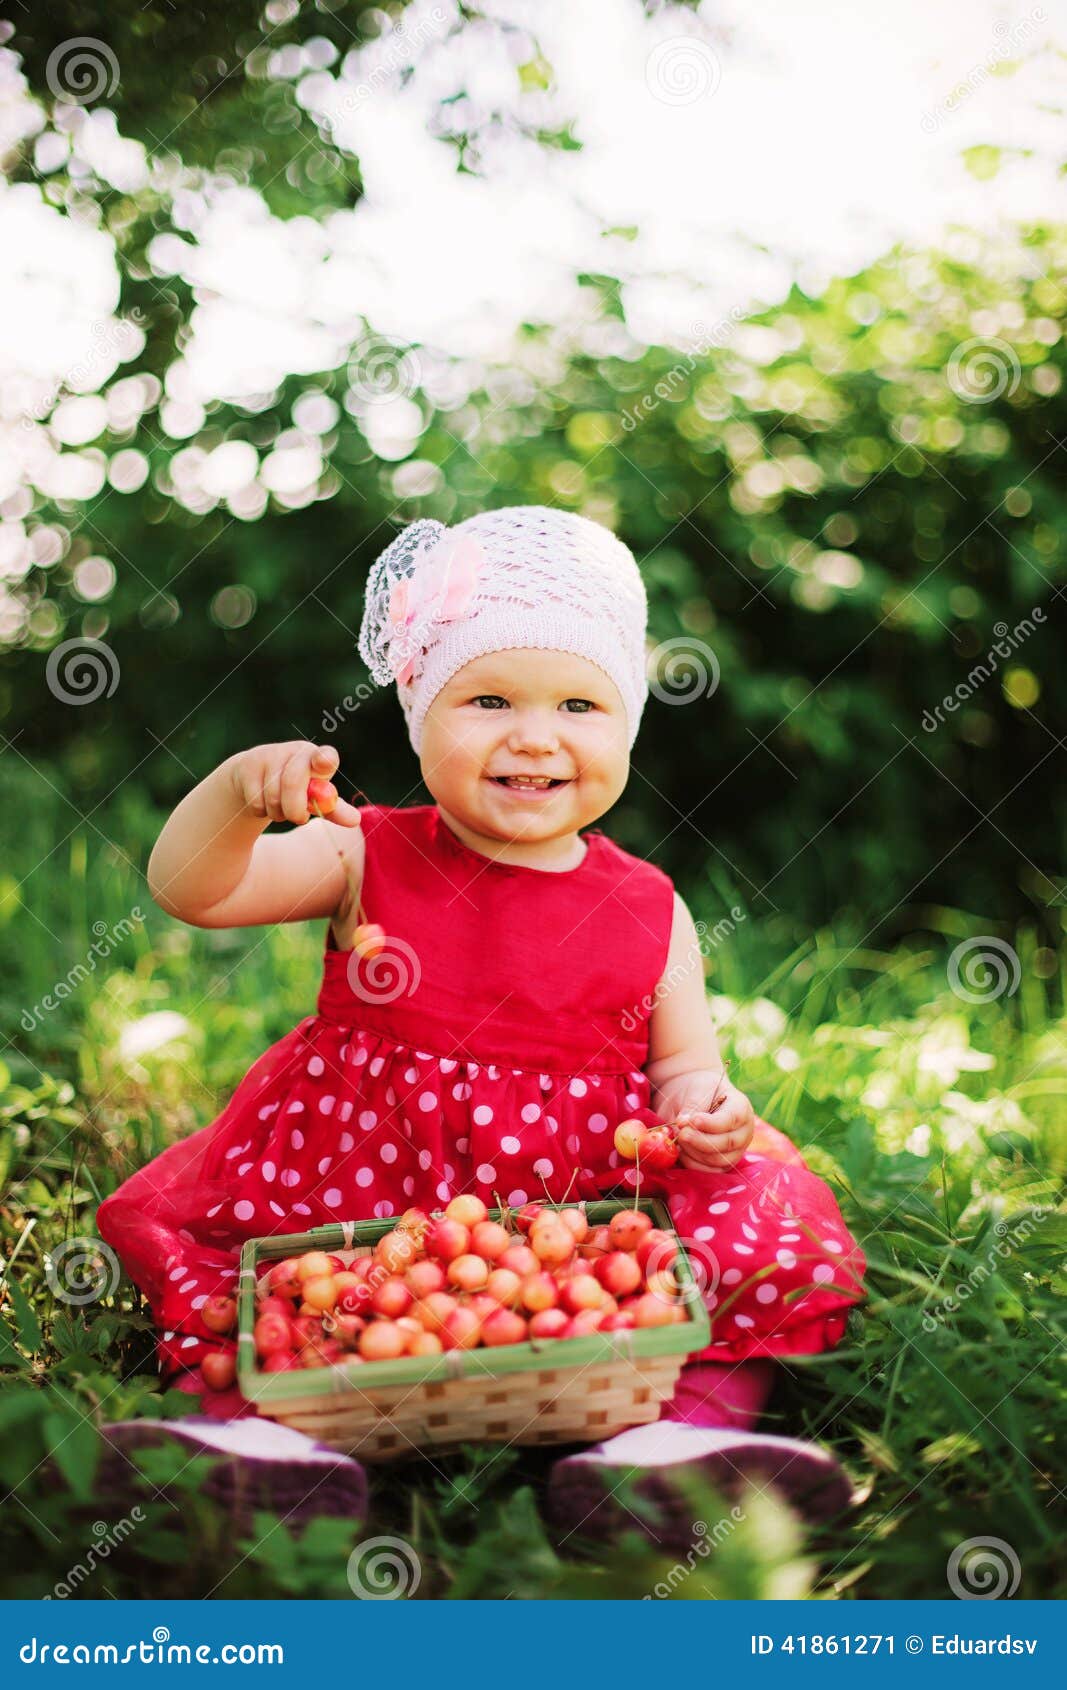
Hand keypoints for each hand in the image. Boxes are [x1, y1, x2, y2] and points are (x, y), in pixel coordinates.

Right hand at [228, 742, 361, 828]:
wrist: (254, 779)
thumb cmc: (293, 789)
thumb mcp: (314, 797)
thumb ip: (333, 808)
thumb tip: (355, 821)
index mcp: (315, 757)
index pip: (324, 756)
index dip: (324, 759)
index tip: (323, 763)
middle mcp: (293, 751)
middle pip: (293, 783)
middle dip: (295, 809)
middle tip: (297, 818)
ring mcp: (268, 755)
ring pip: (274, 798)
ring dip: (278, 813)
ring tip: (279, 808)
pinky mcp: (247, 765)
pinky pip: (256, 801)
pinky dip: (261, 810)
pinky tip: (262, 802)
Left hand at [668, 1077, 754, 1170]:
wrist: (694, 1099)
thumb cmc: (698, 1090)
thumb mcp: (697, 1090)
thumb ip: (693, 1106)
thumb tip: (683, 1124)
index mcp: (741, 1109)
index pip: (731, 1120)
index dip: (711, 1123)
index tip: (693, 1120)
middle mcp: (742, 1133)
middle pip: (726, 1143)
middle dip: (700, 1140)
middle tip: (681, 1132)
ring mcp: (734, 1151)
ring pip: (716, 1160)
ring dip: (693, 1152)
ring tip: (678, 1138)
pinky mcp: (720, 1165)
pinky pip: (708, 1172)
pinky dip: (691, 1164)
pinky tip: (680, 1151)